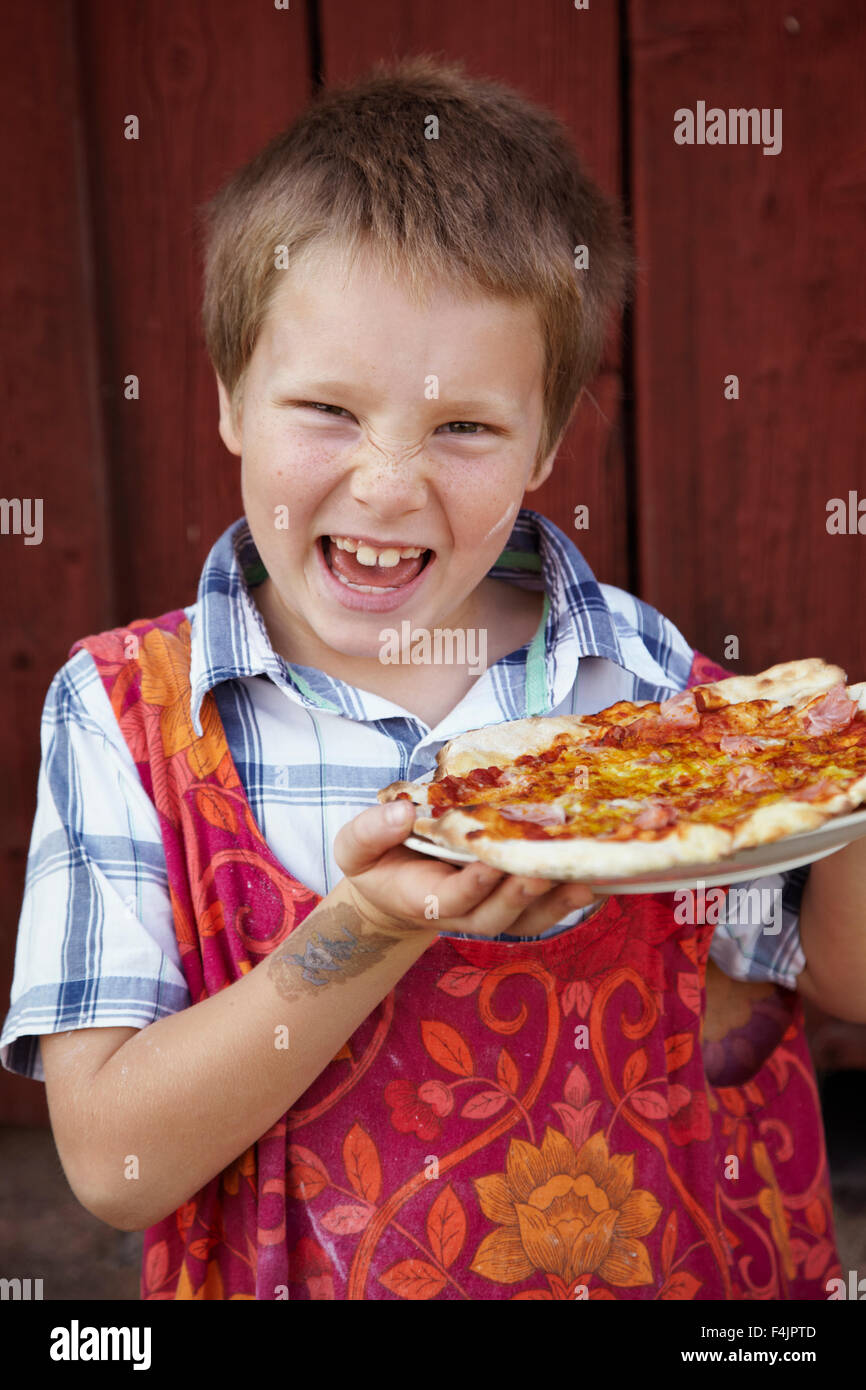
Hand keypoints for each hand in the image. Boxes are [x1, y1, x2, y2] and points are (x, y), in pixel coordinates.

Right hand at [333, 800, 603, 938]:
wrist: (395, 887)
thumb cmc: (379, 862)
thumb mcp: (356, 846)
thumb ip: (371, 831)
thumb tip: (401, 811)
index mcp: (426, 899)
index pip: (454, 897)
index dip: (475, 883)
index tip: (491, 861)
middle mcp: (466, 912)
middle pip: (500, 914)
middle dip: (523, 894)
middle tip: (545, 869)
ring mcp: (494, 912)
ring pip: (530, 918)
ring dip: (557, 901)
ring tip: (583, 877)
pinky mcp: (516, 905)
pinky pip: (548, 909)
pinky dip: (572, 897)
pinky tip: (599, 878)